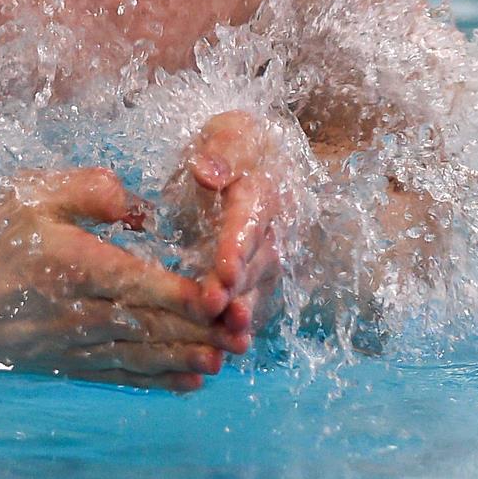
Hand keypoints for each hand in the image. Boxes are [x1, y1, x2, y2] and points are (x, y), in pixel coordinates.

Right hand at [0, 167, 247, 390]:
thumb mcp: (32, 196)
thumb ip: (91, 190)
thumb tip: (141, 208)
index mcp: (74, 265)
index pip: (139, 283)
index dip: (183, 294)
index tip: (221, 296)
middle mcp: (78, 312)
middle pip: (151, 325)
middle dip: (201, 331)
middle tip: (246, 333)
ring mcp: (74, 346)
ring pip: (142, 355)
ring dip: (187, 358)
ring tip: (226, 360)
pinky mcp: (69, 367)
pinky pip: (121, 376)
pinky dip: (157, 380)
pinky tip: (190, 381)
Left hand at [177, 111, 294, 337]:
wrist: (255, 158)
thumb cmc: (234, 144)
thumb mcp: (229, 132)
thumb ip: (220, 152)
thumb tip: (205, 171)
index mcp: (262, 190)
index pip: (250, 221)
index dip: (237, 247)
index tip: (224, 271)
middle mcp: (272, 228)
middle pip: (256, 262)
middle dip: (235, 288)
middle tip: (212, 308)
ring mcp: (268, 255)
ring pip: (257, 287)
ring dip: (242, 312)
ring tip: (229, 336)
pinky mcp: (257, 274)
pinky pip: (252, 300)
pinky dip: (241, 323)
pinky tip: (227, 346)